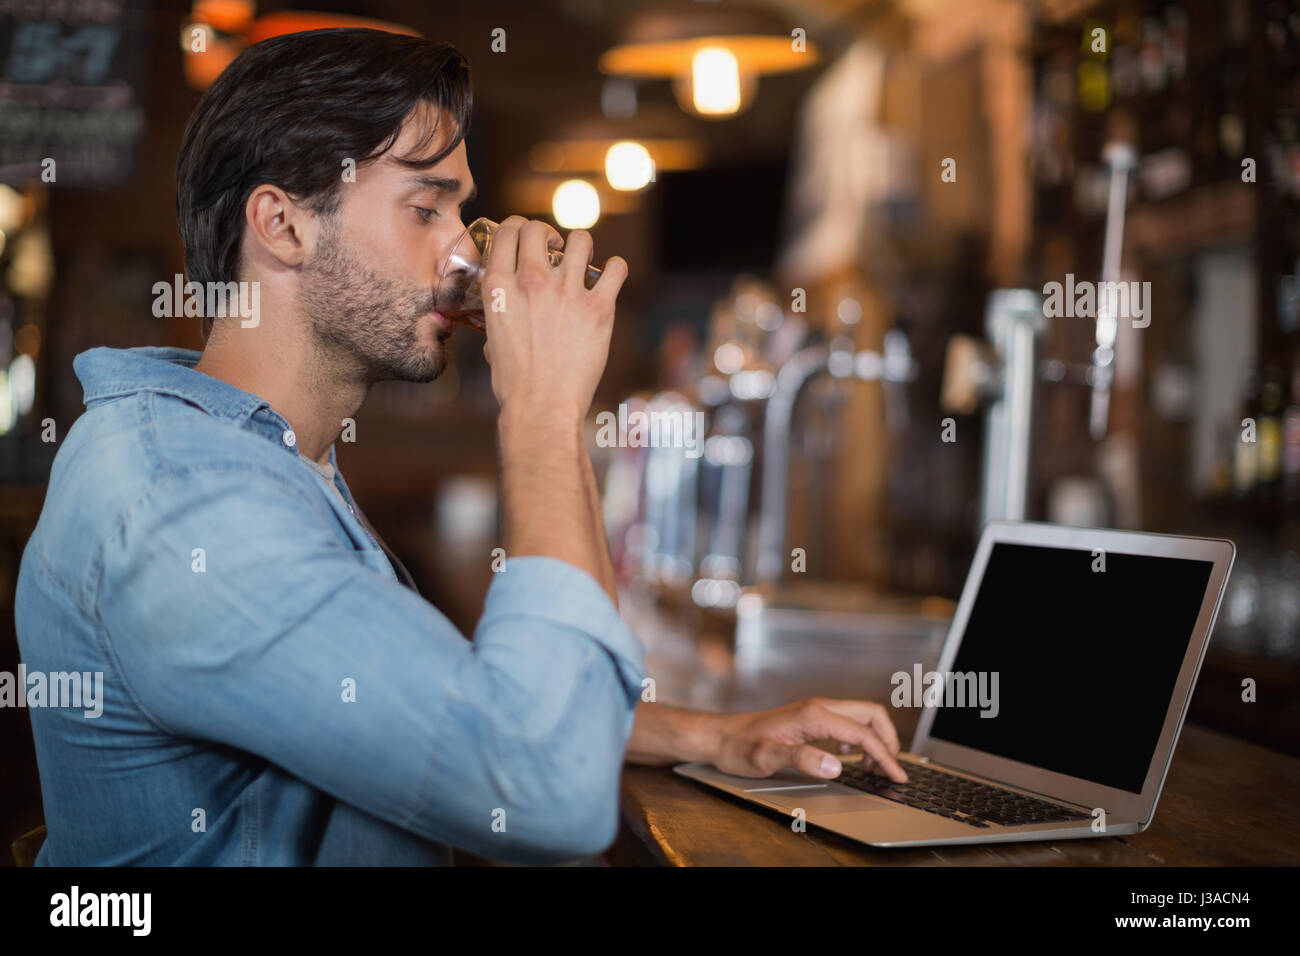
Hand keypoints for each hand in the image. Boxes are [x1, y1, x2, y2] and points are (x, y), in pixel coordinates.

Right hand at [480, 216, 628, 421]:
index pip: (507, 231)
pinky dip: (616, 269)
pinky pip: (616, 269)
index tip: (528, 238)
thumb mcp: (491, 338)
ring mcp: (567, 292)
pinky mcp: (599, 308)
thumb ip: (500, 312)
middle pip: (539, 229)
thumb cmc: (514, 382)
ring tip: (584, 261)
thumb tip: (507, 308)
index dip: (519, 228)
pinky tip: (611, 278)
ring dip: (581, 246)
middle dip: (548, 235)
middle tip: (556, 251)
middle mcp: (531, 280)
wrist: (542, 406)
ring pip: (580, 239)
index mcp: (499, 286)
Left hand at [703, 698, 907, 782]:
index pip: (863, 734)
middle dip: (888, 740)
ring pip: (861, 716)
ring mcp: (815, 710)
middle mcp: (818, 707)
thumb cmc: (740, 747)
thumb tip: (837, 765)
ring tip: (875, 767)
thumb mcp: (768, 757)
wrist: (721, 736)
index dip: (884, 756)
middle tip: (892, 769)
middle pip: (870, 714)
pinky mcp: (811, 718)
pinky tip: (849, 758)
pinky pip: (847, 722)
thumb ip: (803, 759)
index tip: (896, 776)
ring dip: (875, 738)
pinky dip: (860, 738)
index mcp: (814, 715)